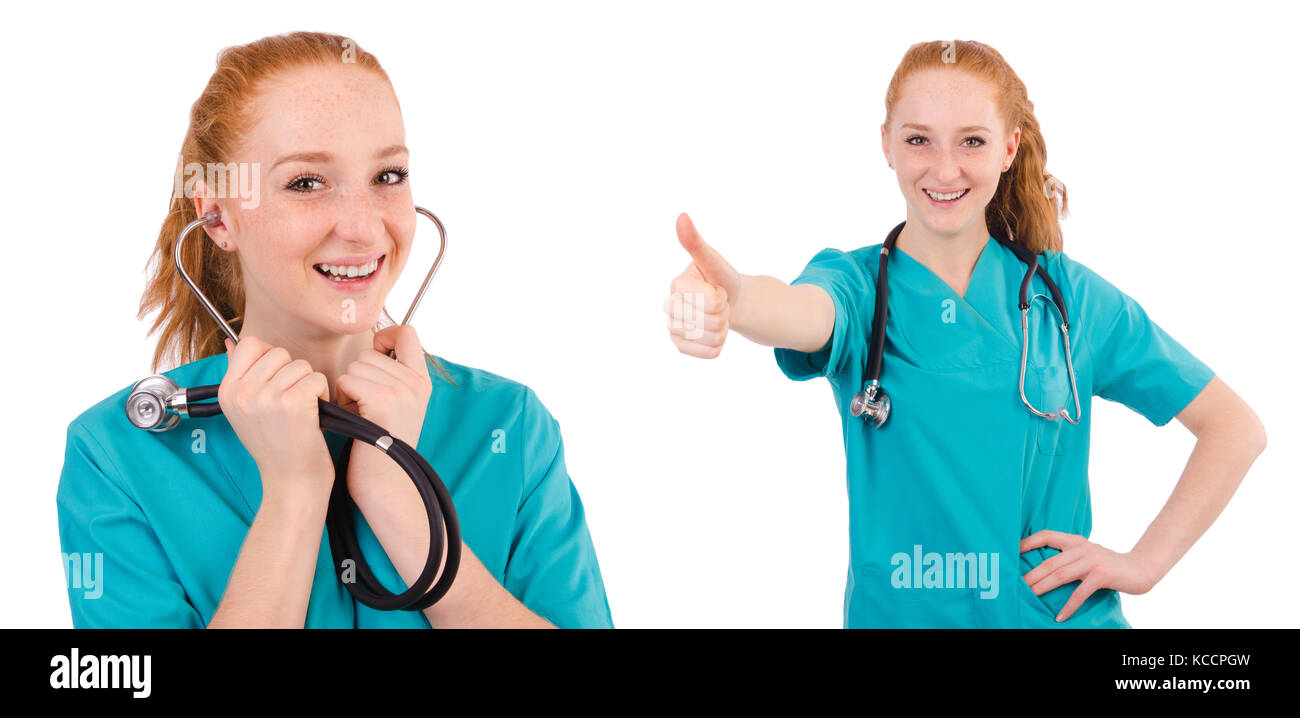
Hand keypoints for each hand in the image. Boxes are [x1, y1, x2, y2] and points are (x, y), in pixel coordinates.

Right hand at [218, 336, 333, 498]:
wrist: (291, 481)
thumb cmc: (275, 446)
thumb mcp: (246, 410)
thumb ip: (241, 375)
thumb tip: (231, 342)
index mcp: (227, 391)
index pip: (249, 344)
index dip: (270, 358)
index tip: (276, 381)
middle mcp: (243, 392)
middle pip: (279, 353)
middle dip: (293, 374)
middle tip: (291, 402)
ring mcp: (267, 397)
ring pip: (301, 365)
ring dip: (309, 385)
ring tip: (302, 410)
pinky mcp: (293, 402)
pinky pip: (317, 378)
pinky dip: (322, 395)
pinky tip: (314, 415)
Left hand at [336, 325, 432, 497]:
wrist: (385, 484)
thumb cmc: (379, 445)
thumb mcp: (396, 404)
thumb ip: (391, 375)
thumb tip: (372, 344)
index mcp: (422, 381)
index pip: (407, 332)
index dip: (384, 338)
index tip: (374, 358)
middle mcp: (416, 383)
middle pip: (370, 352)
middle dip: (358, 375)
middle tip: (364, 405)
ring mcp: (402, 391)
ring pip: (355, 366)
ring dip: (348, 389)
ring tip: (360, 415)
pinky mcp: (384, 402)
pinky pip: (348, 381)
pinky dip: (343, 399)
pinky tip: (353, 418)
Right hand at [663, 212, 742, 358]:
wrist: (730, 302)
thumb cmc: (721, 278)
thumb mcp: (713, 260)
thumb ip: (696, 243)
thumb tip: (681, 217)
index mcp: (677, 284)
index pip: (712, 301)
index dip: (722, 297)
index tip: (717, 288)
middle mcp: (669, 306)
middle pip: (713, 321)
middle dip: (724, 312)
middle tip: (720, 303)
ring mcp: (673, 327)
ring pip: (712, 337)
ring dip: (723, 329)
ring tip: (718, 316)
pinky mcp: (679, 345)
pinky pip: (709, 353)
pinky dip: (718, 345)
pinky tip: (714, 333)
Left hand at [1020, 530, 1159, 621]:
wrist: (1139, 568)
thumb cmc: (1109, 565)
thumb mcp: (1087, 555)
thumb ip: (1069, 557)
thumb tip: (1043, 569)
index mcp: (1076, 541)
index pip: (1046, 536)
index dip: (1028, 542)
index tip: (1011, 550)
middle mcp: (1082, 548)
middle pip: (1049, 562)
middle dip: (1031, 575)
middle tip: (1015, 586)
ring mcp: (1092, 561)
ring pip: (1060, 575)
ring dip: (1042, 588)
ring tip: (1029, 597)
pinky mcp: (1101, 576)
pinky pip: (1080, 593)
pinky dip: (1069, 606)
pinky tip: (1059, 616)